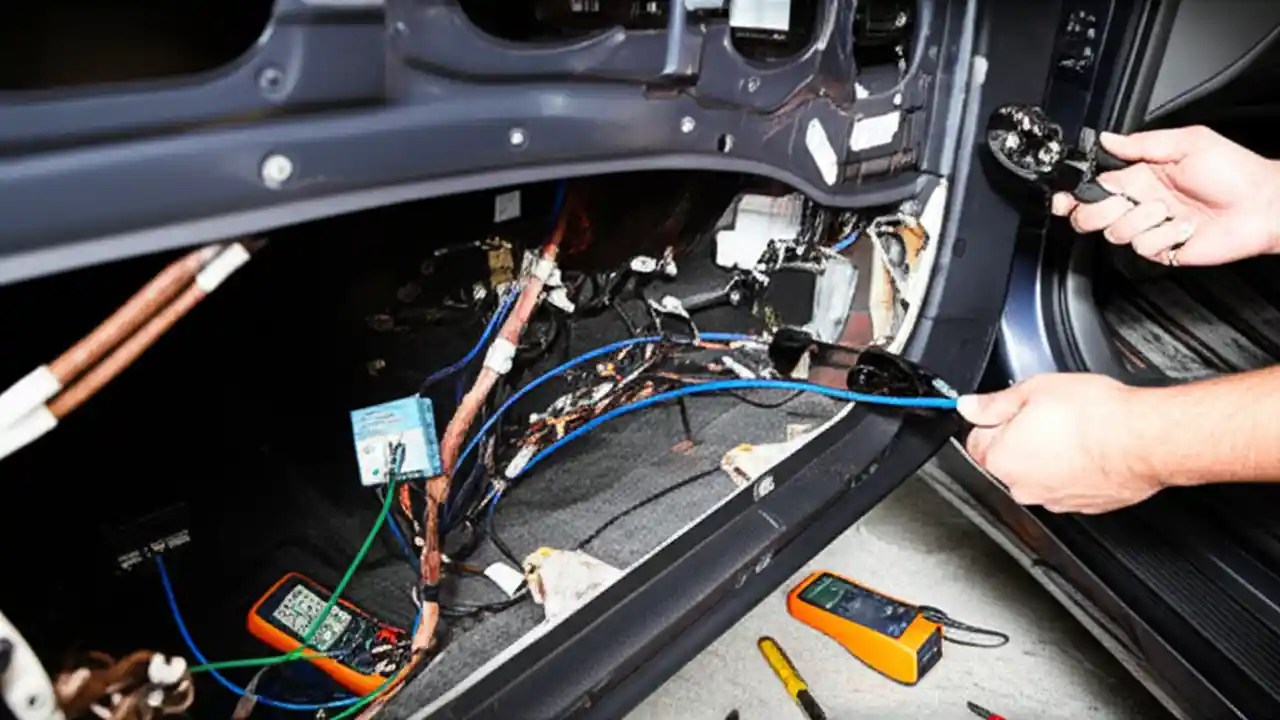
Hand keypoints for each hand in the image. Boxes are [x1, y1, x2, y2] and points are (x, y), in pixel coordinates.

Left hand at [957, 373, 1163, 513]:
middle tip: (1046, 416)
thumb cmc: (1096, 416)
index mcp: (1002, 458)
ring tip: (1073, 432)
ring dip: (1048, 456)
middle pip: (1007, 460)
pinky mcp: (1083, 506)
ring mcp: (1053, 500)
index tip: (1008, 410)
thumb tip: (970, 406)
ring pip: (1038, 474)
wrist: (1144, 440)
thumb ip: (994, 402)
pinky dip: (1072, 471)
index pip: (977, 441)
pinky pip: (1066, 485)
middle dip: (1019, 439)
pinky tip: (1089, 450)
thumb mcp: (1034, 390)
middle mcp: (1023, 486)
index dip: (993, 420)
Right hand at [1052, 126, 1279, 265]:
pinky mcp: (1161, 249)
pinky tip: (1184, 227)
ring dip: (1141, 219)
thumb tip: (1106, 139)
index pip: (1093, 186)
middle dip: (1095, 211)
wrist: (1262, 204)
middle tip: (1120, 202)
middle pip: (1090, 215)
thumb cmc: (1235, 171)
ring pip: (1115, 232)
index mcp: (1140, 176)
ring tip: (1168, 209)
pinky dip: (1164, 235)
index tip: (1066, 197)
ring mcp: (1150, 227)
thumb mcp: (1187, 142)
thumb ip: (1142, 143)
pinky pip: (1143, 246)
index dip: (1074, 193)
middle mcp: (1140, 203)